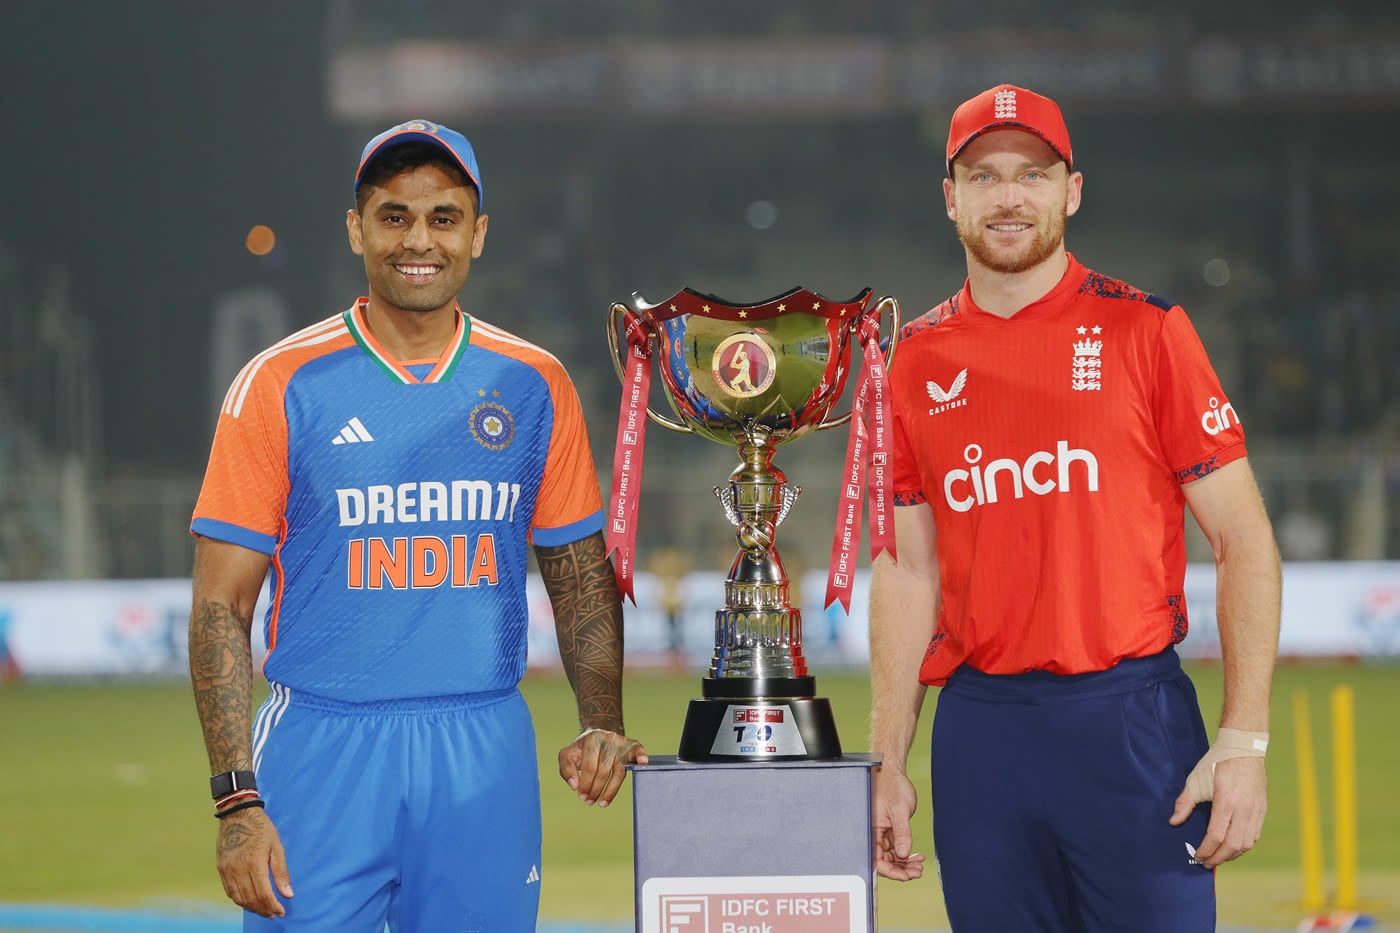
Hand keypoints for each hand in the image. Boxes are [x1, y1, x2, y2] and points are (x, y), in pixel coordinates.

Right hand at [215, 807, 293, 916]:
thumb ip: (281, 872)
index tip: (281, 911)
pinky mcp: (221, 869)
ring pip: (238, 898)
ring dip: (251, 908)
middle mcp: (238, 869)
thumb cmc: (261, 828)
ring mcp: (227, 870)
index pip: (263, 894)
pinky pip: (229, 891)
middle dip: (264, 910)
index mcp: (254, 863)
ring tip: (263, 909)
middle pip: (250, 899)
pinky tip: (249, 900)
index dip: (273, 906)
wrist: (237, 814)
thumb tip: (288, 894)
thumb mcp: (277, 846)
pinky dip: (240, 900)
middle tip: (274, 913)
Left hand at [558, 728, 648, 807]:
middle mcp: (608, 739)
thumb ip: (566, 769)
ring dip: (611, 790)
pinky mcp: (631, 746)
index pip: (590, 767)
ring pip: (619, 771)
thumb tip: (575, 786)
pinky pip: (638, 752)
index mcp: (591, 739)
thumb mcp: (567, 755)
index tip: (582, 797)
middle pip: (604, 771)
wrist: (596, 735)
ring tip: (602, 803)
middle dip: (596, 790)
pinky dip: (641, 756)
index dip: (586, 784)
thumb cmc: (581, 749)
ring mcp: (621, 743)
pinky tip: (643, 763)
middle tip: (590, 802)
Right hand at [873, 766, 925, 880]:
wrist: (893, 771)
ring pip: (891, 856)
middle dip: (900, 869)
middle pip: (884, 860)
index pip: (876, 858)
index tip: (906, 876)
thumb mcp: (899, 810)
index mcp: (871, 829)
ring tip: (919, 866)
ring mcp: (881, 832)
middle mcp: (874, 833)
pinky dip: (906, 854)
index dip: (890, 871)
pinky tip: (917, 856)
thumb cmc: (892, 785)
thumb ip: (901, 833)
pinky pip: (895, 847)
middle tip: (917, 872)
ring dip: (904, 863)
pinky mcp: (888, 829)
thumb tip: (903, 854)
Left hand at [1170, 755, 1267, 867]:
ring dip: (1232, 855)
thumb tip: (1174, 822)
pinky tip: (1233, 847)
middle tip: (1206, 863)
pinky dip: (1244, 845)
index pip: (1216, 835)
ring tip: (1218, 857)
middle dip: (1218, 858)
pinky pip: (1255, 835)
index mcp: (1226, 800)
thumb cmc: (1216, 762)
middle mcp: (1244, 808)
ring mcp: (1256, 810)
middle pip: (1233, 845)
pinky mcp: (1263, 809)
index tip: (1198, 857)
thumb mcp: (1196, 779)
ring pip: (1247, 843)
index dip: (1206, 850)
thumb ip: (1185, 802)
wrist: (1243, 748)